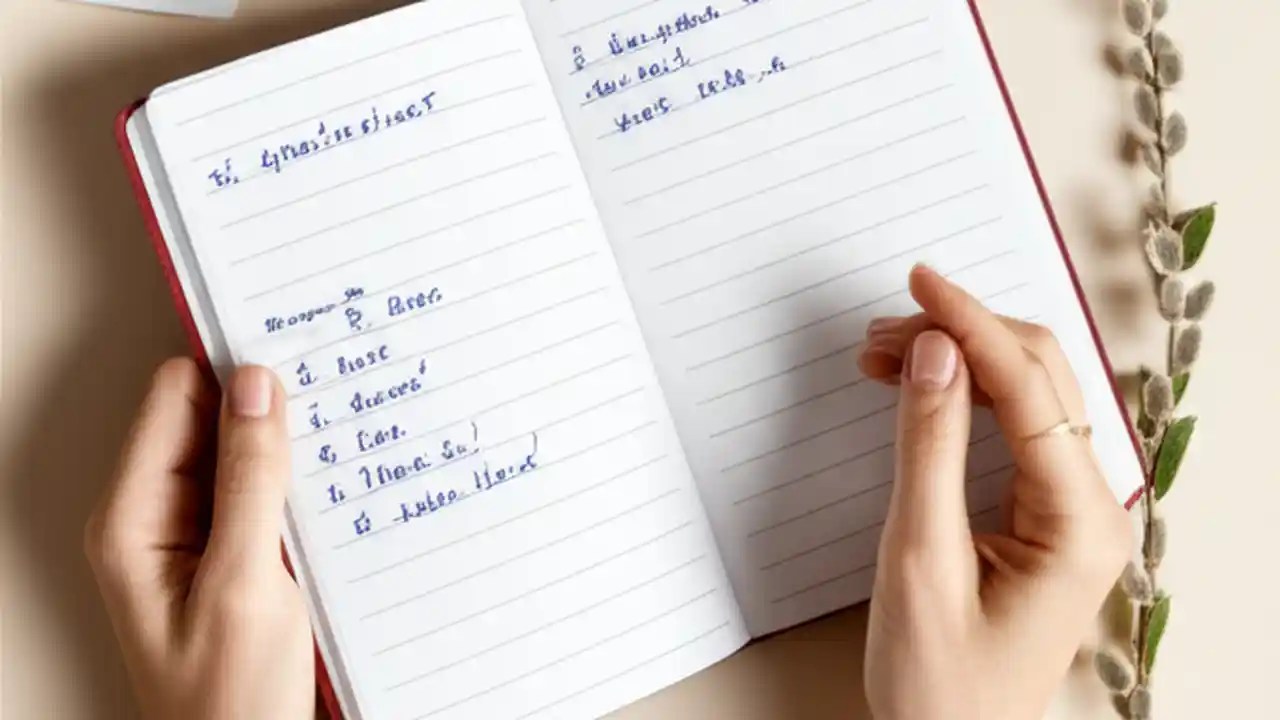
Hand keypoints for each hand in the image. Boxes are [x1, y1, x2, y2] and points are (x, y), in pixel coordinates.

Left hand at [85, 360, 313, 719]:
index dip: (229, 368)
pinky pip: (263, 494)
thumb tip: (257, 386)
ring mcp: (198, 537)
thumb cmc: (231, 697)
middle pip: (208, 420)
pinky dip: (299, 483)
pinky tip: (338, 484)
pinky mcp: (235, 555)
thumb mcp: (244, 583)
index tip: (292, 349)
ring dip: (289, 446)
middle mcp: (158, 517)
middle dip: (267, 405)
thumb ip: (249, 481)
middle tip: (332, 389)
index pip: (173, 398)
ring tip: (345, 435)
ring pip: (243, 455)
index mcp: (134, 518)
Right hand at [860, 266, 1131, 719]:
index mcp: (1079, 522)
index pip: (1028, 387)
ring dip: (960, 362)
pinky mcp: (1045, 518)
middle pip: (1039, 379)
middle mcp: (1092, 508)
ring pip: (1028, 398)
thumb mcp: (920, 559)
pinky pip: (1015, 431)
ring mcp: (1072, 512)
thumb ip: (929, 448)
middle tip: (884, 330)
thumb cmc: (938, 682)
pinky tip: (921, 387)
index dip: (969, 324)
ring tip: (886, 355)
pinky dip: (965, 398)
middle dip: (961, 338)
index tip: (919, 283)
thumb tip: (931, 353)